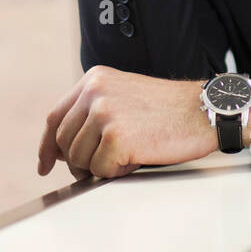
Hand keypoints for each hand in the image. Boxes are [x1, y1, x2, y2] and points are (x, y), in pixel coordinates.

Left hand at [37, 65, 217, 179]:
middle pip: (63, 142)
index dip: (47, 145)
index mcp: (94, 79)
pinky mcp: (116, 137)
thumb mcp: (125, 96)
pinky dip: (117, 172)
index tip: (45, 164)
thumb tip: (64, 148)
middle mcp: (95, 92)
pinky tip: (137, 158)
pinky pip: (100, 171)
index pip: (55, 116)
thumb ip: (95, 111)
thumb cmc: (171, 108)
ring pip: (78, 160)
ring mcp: (104, 113)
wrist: (205, 110)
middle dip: (79, 162)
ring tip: (130, 154)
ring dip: (101, 167)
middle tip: (106, 165)